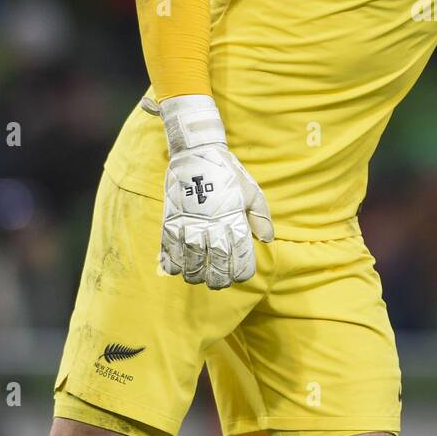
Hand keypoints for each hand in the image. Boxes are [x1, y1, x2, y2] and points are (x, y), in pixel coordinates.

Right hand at [142, 94, 272, 289]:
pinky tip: (178, 268)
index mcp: (234, 218)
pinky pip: (169, 249)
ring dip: (196, 274)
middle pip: (217, 263)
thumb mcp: (251, 191)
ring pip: (192, 261)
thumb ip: (261, 217)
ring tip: (199, 277)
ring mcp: (190, 222)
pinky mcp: (171, 220)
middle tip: (219, 282)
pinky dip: (172, 263)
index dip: (241, 271)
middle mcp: (213, 223)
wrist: (196, 152)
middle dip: (219, 279)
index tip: (241, 276)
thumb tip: (267, 239)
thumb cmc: (227, 173)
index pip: (240, 255)